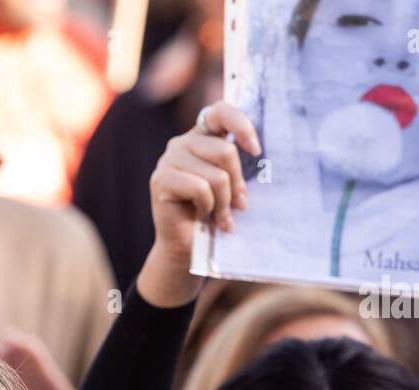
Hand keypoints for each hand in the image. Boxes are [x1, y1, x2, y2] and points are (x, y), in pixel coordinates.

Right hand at [136, 101, 261, 308]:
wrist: (186, 248)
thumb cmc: (211, 215)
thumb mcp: (229, 185)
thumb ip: (235, 165)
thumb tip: (257, 152)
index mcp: (200, 137)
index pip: (220, 111)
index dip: (241, 125)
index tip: (256, 149)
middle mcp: (181, 143)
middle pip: (225, 151)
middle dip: (237, 183)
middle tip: (239, 206)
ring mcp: (168, 160)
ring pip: (215, 174)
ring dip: (224, 202)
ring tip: (220, 217)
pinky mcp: (161, 180)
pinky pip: (199, 188)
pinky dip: (207, 206)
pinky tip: (201, 215)